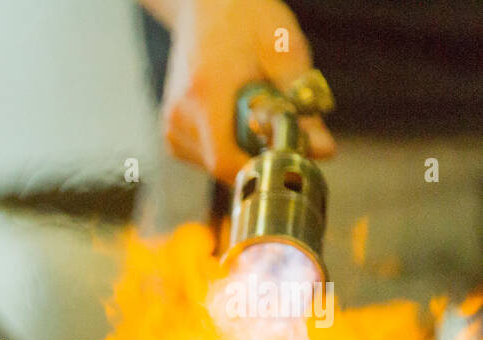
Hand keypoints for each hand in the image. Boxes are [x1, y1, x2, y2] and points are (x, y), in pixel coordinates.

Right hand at [157, 0, 334, 182]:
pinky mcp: (170, 130)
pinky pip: (202, 157)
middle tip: (279, 128)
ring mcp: (170, 124)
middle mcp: (180, 114)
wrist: (206, 4)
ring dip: (242, 150)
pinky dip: (226, 145)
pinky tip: (235, 117)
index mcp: (206, 93)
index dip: (258, 169)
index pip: (224, 160)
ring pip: (212, 165)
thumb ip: (302, 109)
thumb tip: (322, 151)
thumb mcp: (285, 55)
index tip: (284, 161)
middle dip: (257, 156)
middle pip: (222, 165)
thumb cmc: (247, 19)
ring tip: (254, 113)